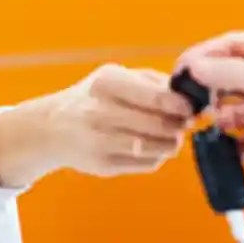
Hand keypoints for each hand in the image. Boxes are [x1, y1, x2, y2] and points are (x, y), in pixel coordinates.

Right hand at [0, 64, 191, 186]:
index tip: (190, 109)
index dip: (181, 105)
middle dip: (178, 125)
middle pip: (160, 124)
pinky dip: (157, 156)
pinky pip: (147, 164)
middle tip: (182, 124)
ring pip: (156, 148)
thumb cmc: (95, 98)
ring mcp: (100, 141)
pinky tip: (151, 148)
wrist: (53, 127)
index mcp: (106, 83)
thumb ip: (153, 82)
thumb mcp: (116, 77)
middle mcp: (100, 112)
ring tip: (170, 137)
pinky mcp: (102, 166)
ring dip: (171, 143)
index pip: (156, 97)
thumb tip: (188, 98)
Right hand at [176, 32, 243, 190]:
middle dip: (213, 93)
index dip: (203, 57)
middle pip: (230, 80)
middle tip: (197, 106)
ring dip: (226, 120)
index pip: (229, 47)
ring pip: (237, 112)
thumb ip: (227, 72)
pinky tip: (230, 149)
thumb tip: (195, 67)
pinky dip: (236, 145)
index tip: (180, 72)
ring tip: (224, 126)